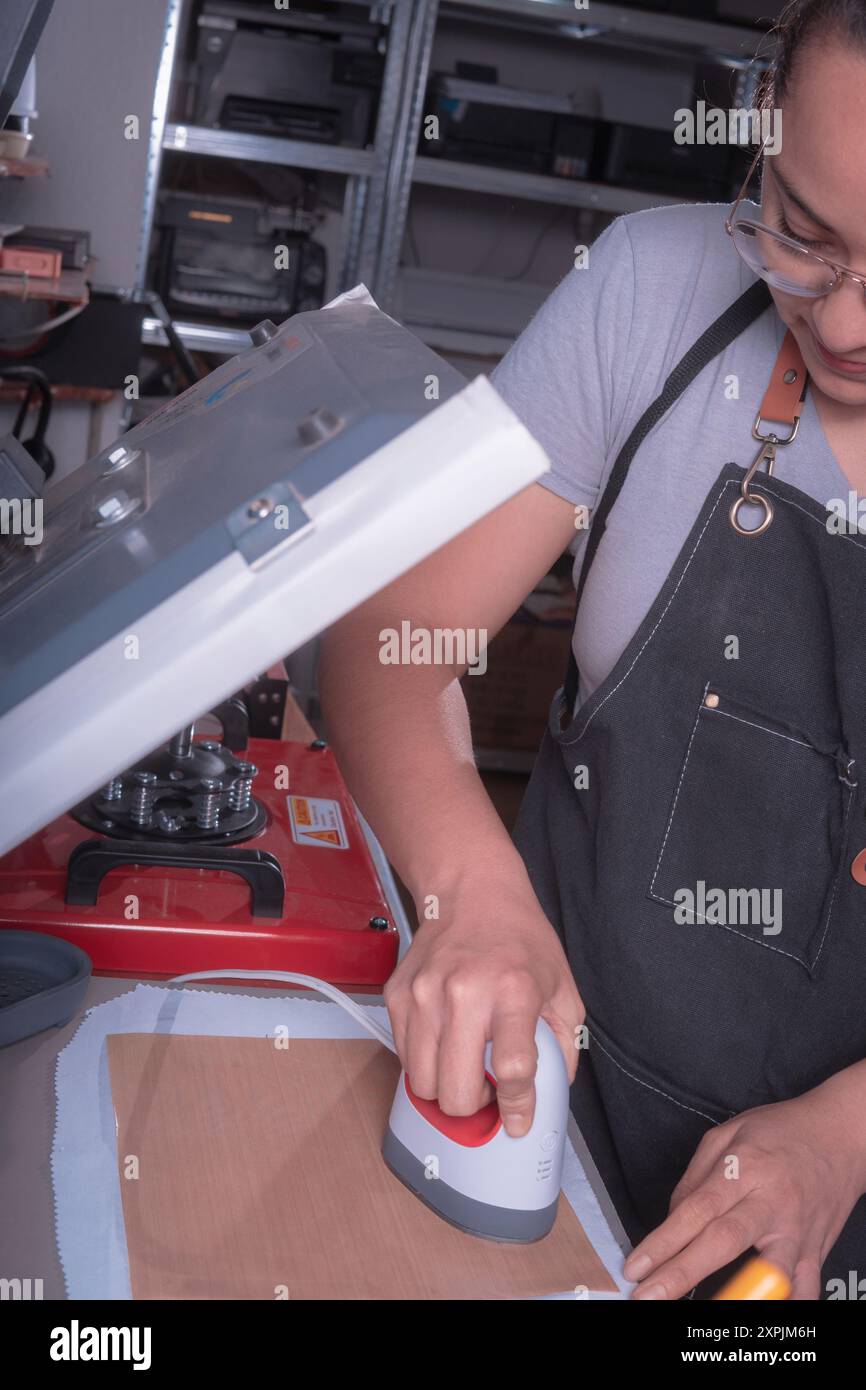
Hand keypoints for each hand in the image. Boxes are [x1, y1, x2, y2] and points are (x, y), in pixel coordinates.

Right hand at [384, 867, 582, 1135]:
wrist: (471, 891)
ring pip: (422, 1084)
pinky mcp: (398, 995)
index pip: (513, 1070)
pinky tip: (444, 1042)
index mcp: (513, 991)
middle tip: (486, 1093)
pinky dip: (424, 1062)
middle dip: (474, 1108)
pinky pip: (404, 1057)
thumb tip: (551, 1092)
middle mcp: (464, 993)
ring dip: (444, 1089)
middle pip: (457, 1091)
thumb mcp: (562, 987)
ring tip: (463, 1069)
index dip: (516, 1107)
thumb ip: (563, 1045)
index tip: (516, 1122)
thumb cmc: (520, 939)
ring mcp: (424, 994)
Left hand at [623, 1077, 865, 1300]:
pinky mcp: (816, 1250)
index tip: (637, 1266)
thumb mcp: (728, 1134)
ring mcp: (797, 1230)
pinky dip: (784, 1305)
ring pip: (768, 1273)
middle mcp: (771, 1201)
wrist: (841, 1135)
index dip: (663, 1242)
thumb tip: (672, 1221)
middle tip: (648, 1295)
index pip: (696, 1210)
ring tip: (703, 1312)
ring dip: (734, 1297)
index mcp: (745, 1167)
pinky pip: (802, 1289)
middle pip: (722, 1242)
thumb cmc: (780, 1131)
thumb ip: (695, 1177)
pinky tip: (758, 1310)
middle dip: (681, 1273)